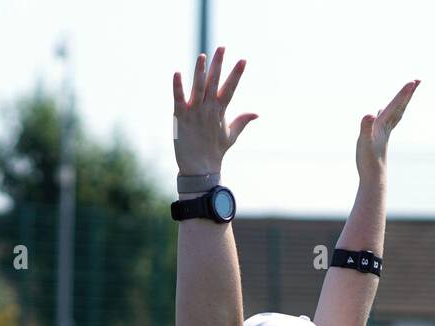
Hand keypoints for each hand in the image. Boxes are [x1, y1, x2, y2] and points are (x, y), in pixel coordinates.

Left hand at [172, 47, 257, 176]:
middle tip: (222, 47)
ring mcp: (194, 113)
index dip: (236, 74)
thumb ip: (242, 121)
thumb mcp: (231, 135)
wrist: (200, 169)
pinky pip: (179, 99)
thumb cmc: (215, 151)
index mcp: (220, 112)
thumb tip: (257, 114)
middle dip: (218, 65)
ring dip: (200, 72)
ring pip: (198, 88)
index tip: (243, 60)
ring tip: (203, 56)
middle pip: (214, 83)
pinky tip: (177, 73)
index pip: (230, 89)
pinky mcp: (181, 117)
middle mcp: (208, 109)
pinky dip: (178, 87)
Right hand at [356, 80, 419, 177]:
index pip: (395, 106)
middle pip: (400, 107)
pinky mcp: (379, 138)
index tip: (414, 82)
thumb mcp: (363, 142)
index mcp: (383, 126)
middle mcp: (386, 128)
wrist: (373, 178)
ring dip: (401, 102)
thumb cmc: (367, 161)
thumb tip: (369, 115)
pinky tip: (380, 112)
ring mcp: (383, 133)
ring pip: (395, 113)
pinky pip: (384, 122)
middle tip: (418, 81)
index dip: (403, 94)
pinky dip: (385, 113)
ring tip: (407, 91)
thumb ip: (366, 128)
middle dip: (407, 94)